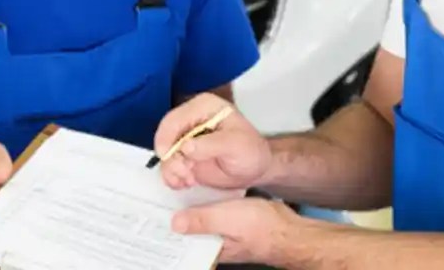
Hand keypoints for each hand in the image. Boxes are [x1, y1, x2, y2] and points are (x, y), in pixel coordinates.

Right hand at [154, 93, 271, 191]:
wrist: (255, 169)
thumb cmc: (251, 151)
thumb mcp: (237, 145)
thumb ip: (211, 144)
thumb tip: (186, 147)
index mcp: (203, 107)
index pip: (175, 118)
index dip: (166, 136)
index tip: (167, 155)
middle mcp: (190, 119)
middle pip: (165, 136)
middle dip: (170, 158)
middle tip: (184, 172)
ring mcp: (185, 138)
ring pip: (165, 154)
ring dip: (172, 170)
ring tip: (189, 180)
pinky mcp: (183, 156)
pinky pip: (168, 166)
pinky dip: (172, 177)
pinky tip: (186, 182)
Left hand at [172, 197, 301, 265]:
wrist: (291, 230)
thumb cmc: (264, 229)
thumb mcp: (227, 220)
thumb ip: (201, 220)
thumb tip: (176, 223)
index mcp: (211, 250)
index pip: (182, 244)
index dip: (168, 232)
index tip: (153, 218)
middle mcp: (215, 245)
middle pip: (189, 232)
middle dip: (176, 219)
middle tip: (161, 201)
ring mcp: (224, 234)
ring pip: (200, 222)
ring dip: (190, 210)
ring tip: (174, 194)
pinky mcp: (232, 223)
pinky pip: (213, 213)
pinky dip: (205, 204)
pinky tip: (199, 192)